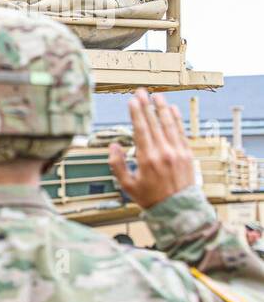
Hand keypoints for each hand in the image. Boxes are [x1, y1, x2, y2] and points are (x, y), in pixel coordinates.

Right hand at [108, 88, 195, 209]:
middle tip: (141, 92)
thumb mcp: (127, 185)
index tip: (132, 101)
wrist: (178, 209)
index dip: (136, 114)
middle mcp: (164, 153)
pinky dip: (176, 120)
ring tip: (157, 96)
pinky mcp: (187, 155)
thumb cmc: (150, 198)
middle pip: (154, 123)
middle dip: (147, 106)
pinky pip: (181, 132)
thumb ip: (117, 164)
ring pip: (169, 125)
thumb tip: (114, 146)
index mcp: (147, 159)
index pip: (141, 130)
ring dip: (162, 108)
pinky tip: (172, 110)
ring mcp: (177, 152)